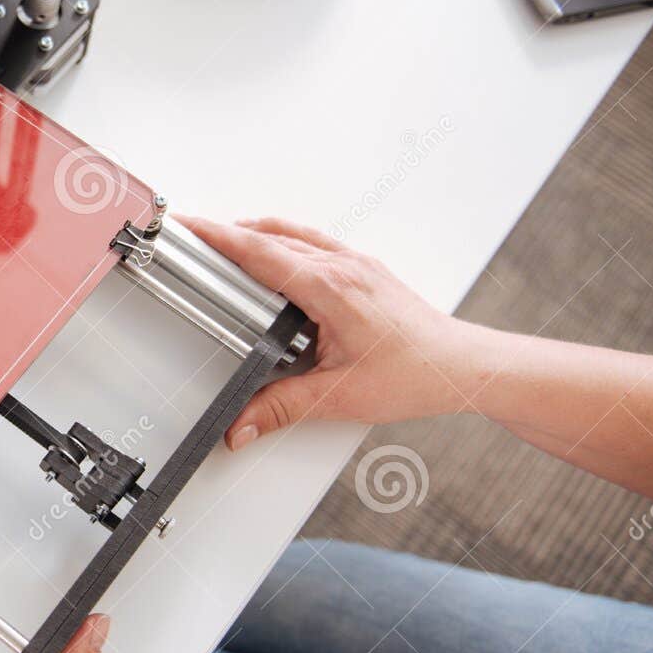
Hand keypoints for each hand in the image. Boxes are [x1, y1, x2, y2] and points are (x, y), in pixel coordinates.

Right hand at [184, 218, 497, 447]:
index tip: (189, 228)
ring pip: (293, 233)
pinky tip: (276, 257)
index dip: (218, 238)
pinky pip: (314, 242)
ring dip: (255, 233)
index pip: (260, 252)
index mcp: (331, 288)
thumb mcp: (340, 397)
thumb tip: (241, 423)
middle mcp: (343, 266)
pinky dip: (283, 241)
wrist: (464, 366)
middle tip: (193, 238)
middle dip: (226, 233)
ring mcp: (356, 264)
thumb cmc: (418, 374)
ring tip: (224, 243)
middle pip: (270, 235)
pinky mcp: (365, 270)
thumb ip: (281, 408)